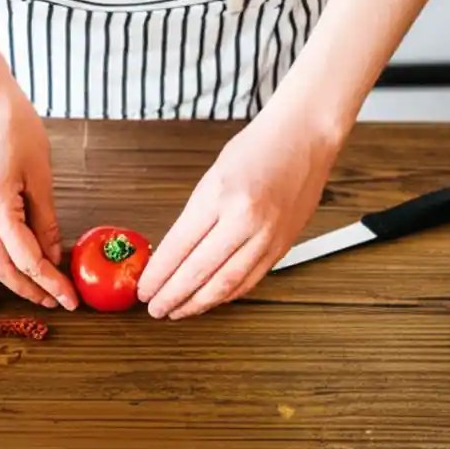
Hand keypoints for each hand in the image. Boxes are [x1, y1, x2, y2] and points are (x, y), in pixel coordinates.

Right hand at [0, 82, 77, 309]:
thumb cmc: (13, 123)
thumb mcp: (41, 174)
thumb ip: (46, 221)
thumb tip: (53, 257)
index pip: (26, 259)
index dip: (50, 283)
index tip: (69, 299)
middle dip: (27, 289)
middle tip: (53, 301)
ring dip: (12, 276)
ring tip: (39, 285)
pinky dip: (1, 253)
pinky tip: (20, 256)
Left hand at [137, 112, 338, 318]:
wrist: (305, 137)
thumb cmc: (258, 149)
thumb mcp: (211, 177)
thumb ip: (194, 217)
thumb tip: (171, 254)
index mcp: (220, 196)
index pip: (179, 247)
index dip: (158, 275)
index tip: (144, 288)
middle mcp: (245, 219)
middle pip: (200, 272)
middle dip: (173, 296)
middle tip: (155, 308)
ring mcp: (267, 235)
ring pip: (226, 284)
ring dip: (198, 303)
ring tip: (178, 311)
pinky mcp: (282, 246)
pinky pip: (250, 280)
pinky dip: (226, 295)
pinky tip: (211, 299)